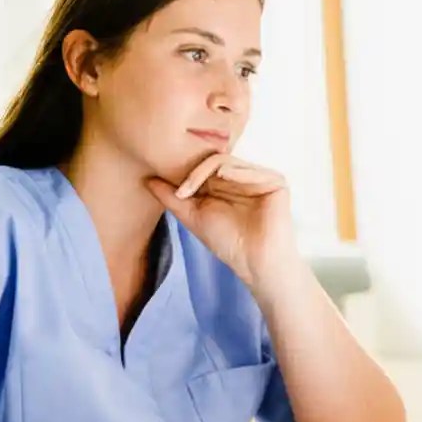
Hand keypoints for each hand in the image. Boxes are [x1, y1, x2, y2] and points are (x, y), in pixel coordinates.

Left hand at [146, 153, 297, 290]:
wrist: (255, 262)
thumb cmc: (227, 243)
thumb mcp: (192, 216)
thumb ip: (171, 197)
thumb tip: (146, 179)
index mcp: (225, 184)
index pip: (201, 165)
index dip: (185, 172)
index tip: (175, 191)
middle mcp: (242, 177)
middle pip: (211, 159)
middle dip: (192, 172)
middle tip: (182, 191)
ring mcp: (258, 177)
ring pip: (225, 160)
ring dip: (204, 173)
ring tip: (194, 192)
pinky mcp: (275, 180)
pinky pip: (247, 167)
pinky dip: (231, 172)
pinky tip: (221, 181)